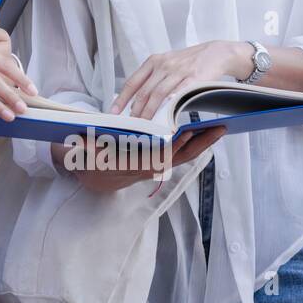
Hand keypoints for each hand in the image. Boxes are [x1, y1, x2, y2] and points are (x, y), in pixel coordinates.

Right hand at [53, 125, 226, 192]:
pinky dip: (193, 143)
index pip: (159, 156)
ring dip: (202, 143)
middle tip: (219, 127)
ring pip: (184, 155)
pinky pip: (180, 153)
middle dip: (201, 143)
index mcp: (133, 165)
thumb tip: (85, 143)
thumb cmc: (88, 160)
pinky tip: (203, 130)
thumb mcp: (84, 155)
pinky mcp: (159, 161)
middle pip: (180, 157)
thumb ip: (86, 150)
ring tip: (218, 126)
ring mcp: (156, 165)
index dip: (176, 145)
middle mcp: (149, 167)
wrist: (94, 176)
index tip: (190, 132)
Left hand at [111, 41, 249, 118]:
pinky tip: (164, 116)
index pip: (133, 82)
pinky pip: (178, 94)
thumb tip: (135, 99)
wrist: (216, 53)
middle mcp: (163, 65)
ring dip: (149, 112)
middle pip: (144, 91)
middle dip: (135, 110)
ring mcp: (178, 71)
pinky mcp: (194, 78)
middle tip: (130, 124)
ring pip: (158, 95)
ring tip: (144, 124)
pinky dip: (170, 106)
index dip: (122, 99)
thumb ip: (152, 78)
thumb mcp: (166, 63)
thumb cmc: (189, 62)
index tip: (113, 112)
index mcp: (154, 61)